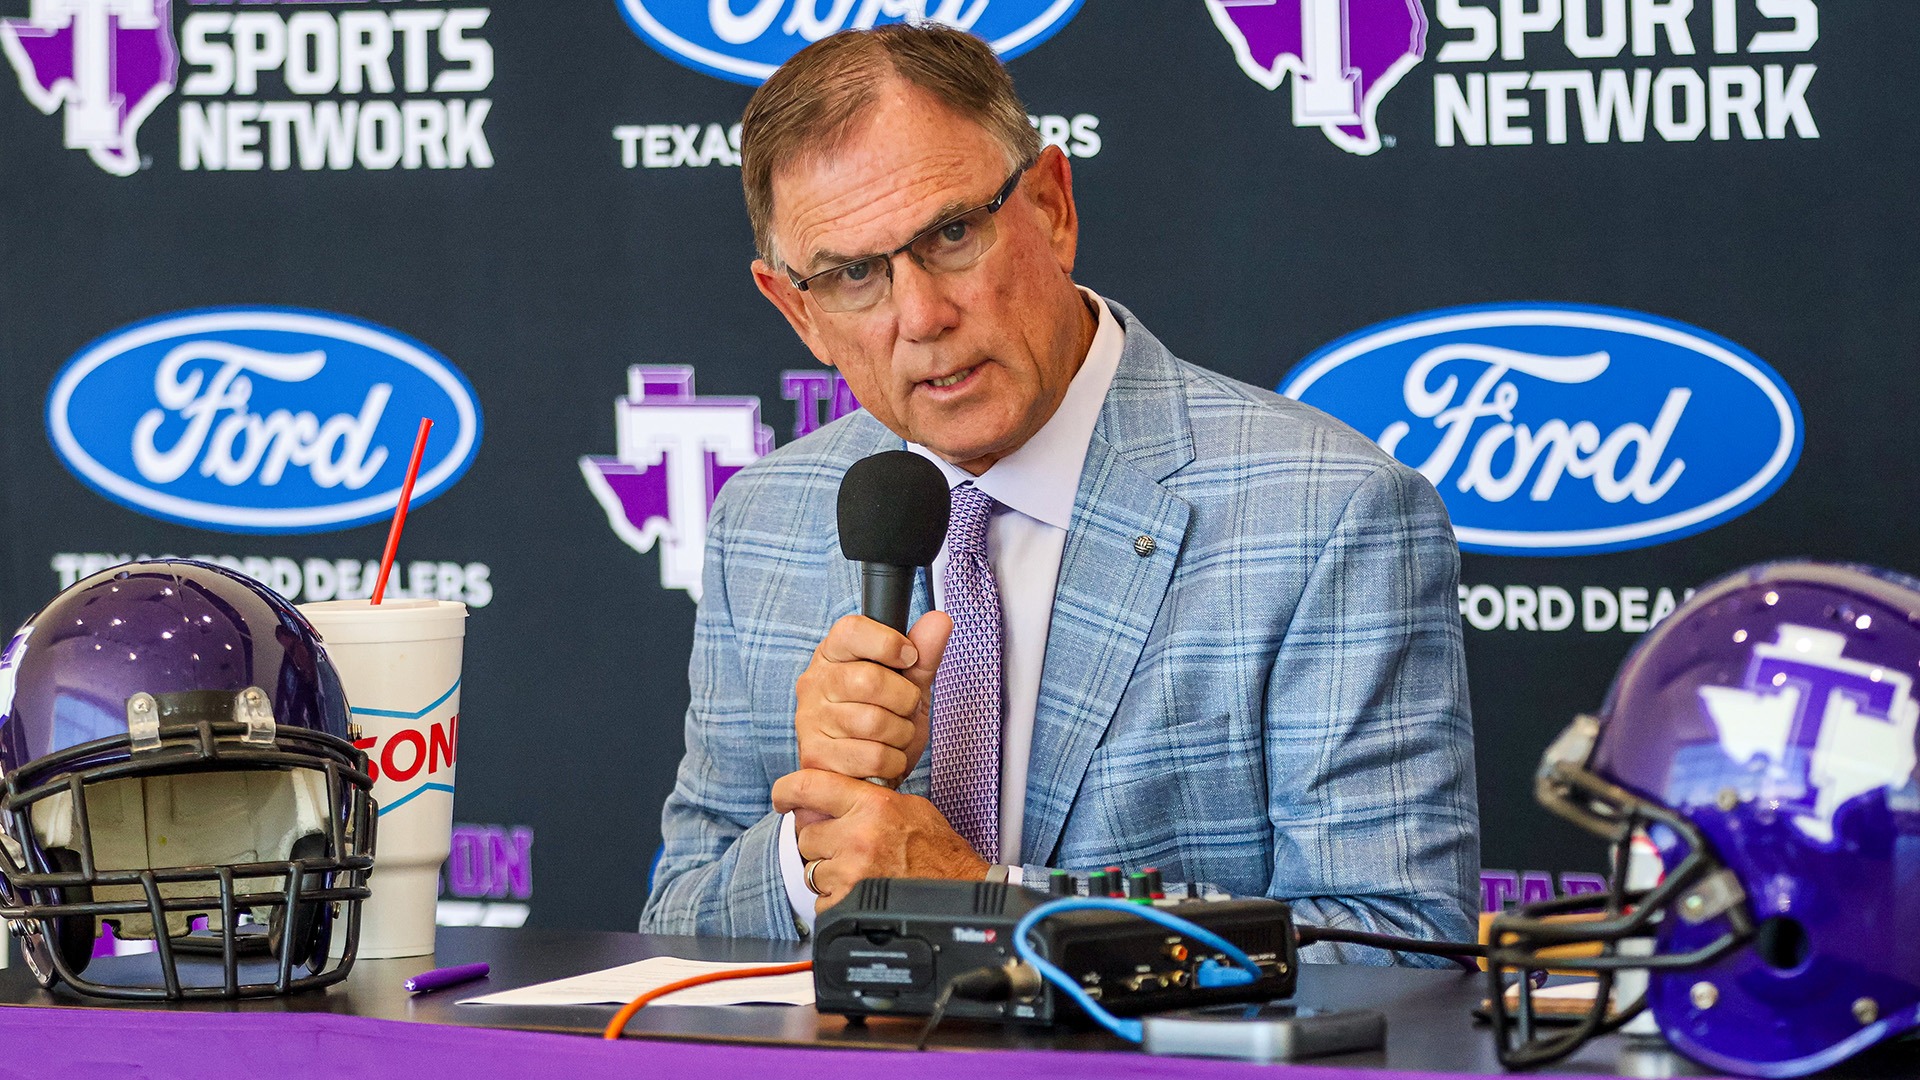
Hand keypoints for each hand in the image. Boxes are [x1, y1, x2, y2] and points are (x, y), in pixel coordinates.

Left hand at [774, 768, 988, 911]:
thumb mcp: (907, 806)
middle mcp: (857, 835)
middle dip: (821, 844)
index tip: (781, 797)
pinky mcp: (850, 902)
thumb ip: (866, 800)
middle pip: (806, 836)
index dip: (787, 790)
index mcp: (871, 804)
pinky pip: (821, 901)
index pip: (810, 785)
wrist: (960, 888)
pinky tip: (860, 892)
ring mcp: (852, 871)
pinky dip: (835, 901)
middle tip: (845, 848)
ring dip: (829, 874)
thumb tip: (830, 799)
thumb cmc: (937, 850)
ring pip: (812, 871)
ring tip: (859, 872)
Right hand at [792, 612, 951, 804]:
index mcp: (833, 654)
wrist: (868, 774)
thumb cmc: (886, 720)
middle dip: (905, 699)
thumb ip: (924, 653)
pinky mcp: (815, 758)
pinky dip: (894, 760)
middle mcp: (814, 683)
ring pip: (873, 721)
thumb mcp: (909, 684)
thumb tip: (940, 620)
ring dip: (901, 733)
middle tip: (906, 708)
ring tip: (896, 735)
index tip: (910, 657)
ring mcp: (810, 720)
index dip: (888, 642)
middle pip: (869, 680)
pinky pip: (872, 756)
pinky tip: (887, 758)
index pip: (852, 631)